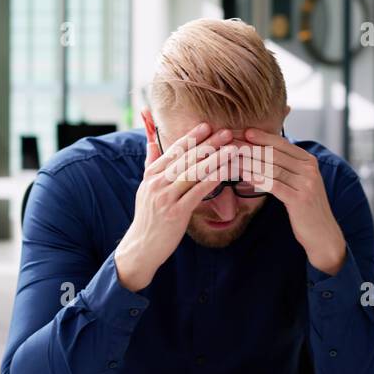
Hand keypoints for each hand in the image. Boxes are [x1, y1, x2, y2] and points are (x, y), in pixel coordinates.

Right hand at [114, 122, 232, 291]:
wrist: (141, 247)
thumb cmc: (148, 218)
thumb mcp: (145, 188)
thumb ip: (151, 163)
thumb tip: (151, 141)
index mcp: (151, 175)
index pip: (173, 151)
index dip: (191, 137)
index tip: (206, 126)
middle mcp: (157, 183)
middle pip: (186, 158)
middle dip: (208, 144)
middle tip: (227, 132)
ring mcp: (166, 197)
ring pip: (194, 172)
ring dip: (215, 159)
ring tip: (232, 149)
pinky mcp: (175, 212)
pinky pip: (198, 192)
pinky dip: (213, 179)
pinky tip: (226, 171)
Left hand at [241, 129, 346, 274]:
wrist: (323, 234)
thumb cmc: (306, 208)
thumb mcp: (299, 183)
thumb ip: (286, 168)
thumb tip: (261, 154)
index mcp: (309, 161)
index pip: (281, 143)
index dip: (261, 137)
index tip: (242, 131)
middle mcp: (310, 168)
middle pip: (274, 153)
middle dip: (250, 147)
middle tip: (230, 143)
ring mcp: (307, 183)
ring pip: (272, 167)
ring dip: (249, 162)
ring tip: (231, 158)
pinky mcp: (300, 199)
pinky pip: (274, 185)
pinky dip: (257, 178)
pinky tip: (243, 175)